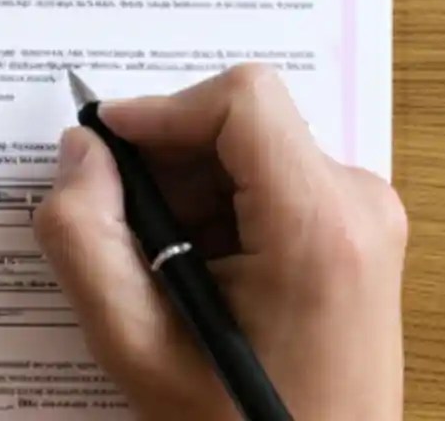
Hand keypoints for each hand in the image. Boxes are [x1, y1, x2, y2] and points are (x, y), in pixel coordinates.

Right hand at [35, 64, 406, 419]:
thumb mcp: (135, 344)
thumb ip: (86, 238)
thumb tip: (80, 150)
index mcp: (318, 225)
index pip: (242, 100)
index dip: (161, 110)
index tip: (103, 148)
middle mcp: (357, 203)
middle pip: (240, 124)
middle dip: (167, 163)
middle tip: (126, 232)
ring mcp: (364, 216)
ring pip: (247, 152)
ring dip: (187, 192)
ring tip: (163, 269)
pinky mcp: (355, 231)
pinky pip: (268, 182)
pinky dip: (216, 210)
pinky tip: (198, 273)